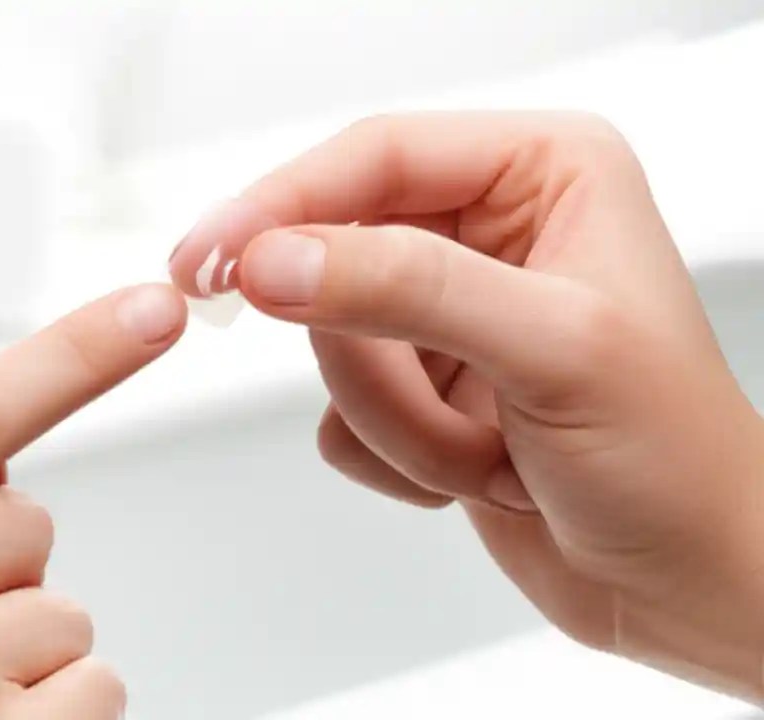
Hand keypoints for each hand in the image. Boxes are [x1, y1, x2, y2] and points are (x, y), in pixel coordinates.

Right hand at [169, 112, 763, 698]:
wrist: (688, 584)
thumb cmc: (675, 460)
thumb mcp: (550, 350)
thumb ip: (404, 289)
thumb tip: (274, 260)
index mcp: (542, 174)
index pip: (374, 156)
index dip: (282, 205)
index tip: (212, 263)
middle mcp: (490, 233)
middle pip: (338, 258)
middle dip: (380, 361)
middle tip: (439, 405)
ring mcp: (450, 316)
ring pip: (334, 348)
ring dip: (405, 423)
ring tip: (492, 449)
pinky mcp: (422, 385)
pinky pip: (340, 412)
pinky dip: (399, 457)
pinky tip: (482, 472)